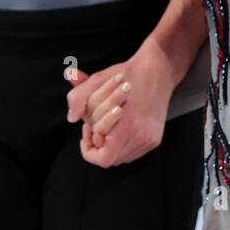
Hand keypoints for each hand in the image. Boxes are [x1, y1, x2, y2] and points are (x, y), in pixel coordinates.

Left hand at [64, 39, 172, 167]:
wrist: (159, 70)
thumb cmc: (127, 74)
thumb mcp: (98, 79)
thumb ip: (79, 97)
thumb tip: (71, 118)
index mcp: (127, 125)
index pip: (104, 158)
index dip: (90, 150)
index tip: (86, 131)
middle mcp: (141, 136)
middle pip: (111, 159)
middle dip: (98, 145)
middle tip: (93, 125)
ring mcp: (150, 139)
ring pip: (121, 157)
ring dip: (110, 146)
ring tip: (106, 125)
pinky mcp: (155, 139)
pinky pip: (132, 152)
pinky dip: (122, 144)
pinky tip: (118, 127)